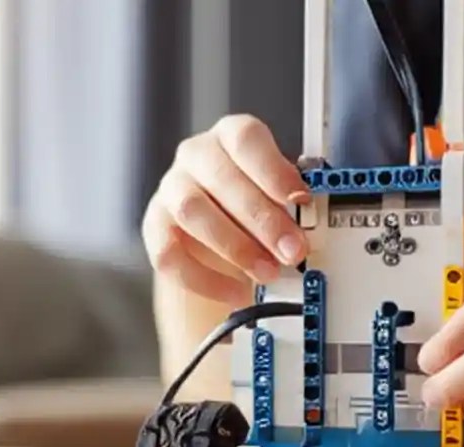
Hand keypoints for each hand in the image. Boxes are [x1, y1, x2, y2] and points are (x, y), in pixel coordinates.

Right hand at [142, 115, 311, 304]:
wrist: (215, 232)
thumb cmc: (251, 204)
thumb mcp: (277, 195)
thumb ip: (291, 204)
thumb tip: (309, 229)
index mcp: (229, 137)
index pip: (245, 139)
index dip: (273, 168)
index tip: (299, 198)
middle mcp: (195, 156)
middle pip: (221, 179)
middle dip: (262, 220)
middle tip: (292, 250)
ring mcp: (170, 190)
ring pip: (192, 212)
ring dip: (235, 247)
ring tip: (268, 271)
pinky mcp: (154, 227)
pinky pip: (170, 254)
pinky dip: (205, 278)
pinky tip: (235, 291)